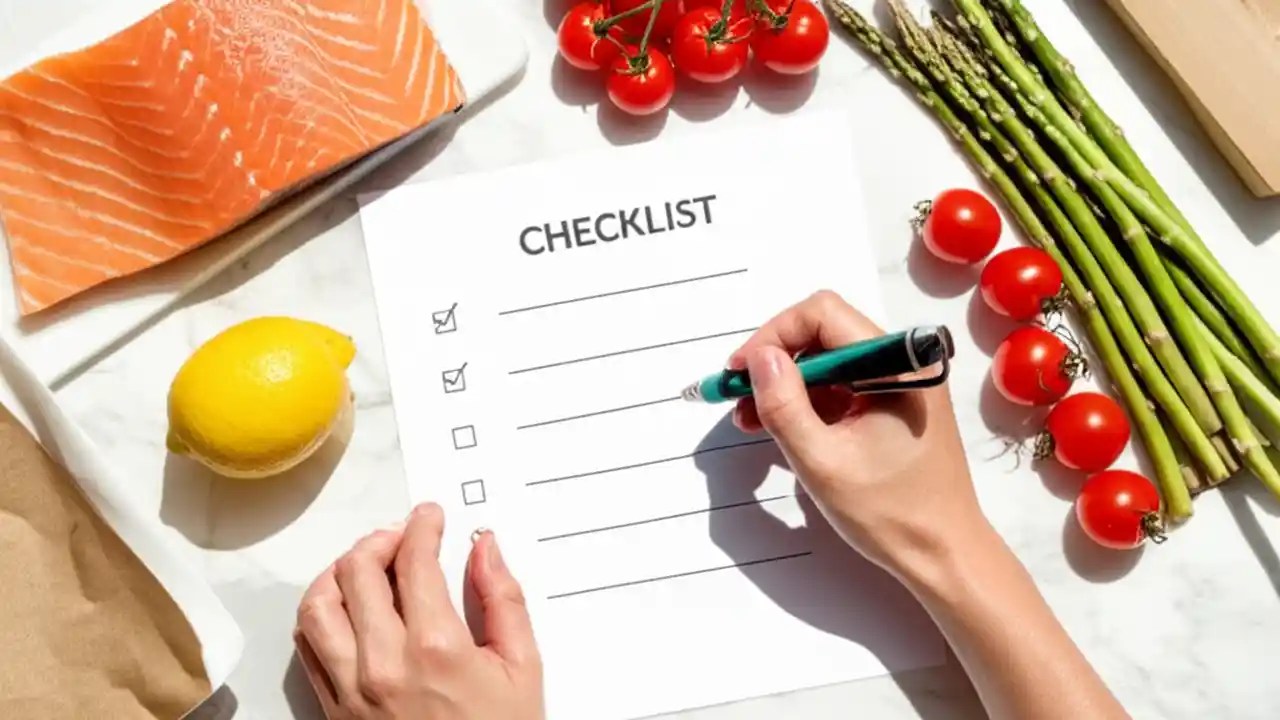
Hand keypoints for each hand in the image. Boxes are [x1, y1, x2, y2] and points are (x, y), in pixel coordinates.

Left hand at [294, 503, 544, 719]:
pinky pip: (307, 647)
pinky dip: (320, 614)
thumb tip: (486, 549)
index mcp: (435, 648)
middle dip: (381, 539)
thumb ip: (503, 600)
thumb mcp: (522, 669)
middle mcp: (383, 664)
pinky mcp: (334, 710)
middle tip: (402, 536)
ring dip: (340, 572)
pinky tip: (346, 608)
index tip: (430, 517)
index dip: (422, 526)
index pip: (414, 560)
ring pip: (318, 604)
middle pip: (358, 570)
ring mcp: (351, 689)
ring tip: (366, 566)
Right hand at [729, 290, 988, 578]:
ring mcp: (901, 383)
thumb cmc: (891, 514)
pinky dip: (808, 401)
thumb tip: (759, 358)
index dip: (773, 336)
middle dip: (776, 361)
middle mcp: (904, 362)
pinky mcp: (895, 405)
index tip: (740, 371)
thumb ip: (785, 405)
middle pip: (824, 333)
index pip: (823, 315)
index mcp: (898, 365)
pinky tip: (779, 426)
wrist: (944, 554)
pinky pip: (843, 386)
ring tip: (749, 417)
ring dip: (787, 384)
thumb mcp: (822, 462)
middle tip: (737, 395)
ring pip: (830, 360)